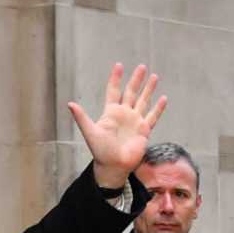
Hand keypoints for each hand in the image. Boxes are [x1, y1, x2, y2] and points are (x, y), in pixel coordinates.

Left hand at [68, 62, 166, 187]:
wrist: (113, 167)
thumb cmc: (100, 152)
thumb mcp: (90, 132)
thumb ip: (82, 118)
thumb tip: (70, 104)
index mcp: (110, 113)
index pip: (113, 91)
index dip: (116, 79)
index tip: (119, 65)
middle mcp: (123, 115)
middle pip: (131, 93)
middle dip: (136, 80)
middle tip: (141, 66)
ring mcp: (134, 122)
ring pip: (143, 101)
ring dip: (148, 89)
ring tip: (154, 76)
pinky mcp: (144, 131)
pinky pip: (152, 116)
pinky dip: (158, 108)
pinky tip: (163, 98)